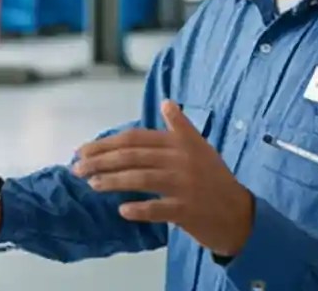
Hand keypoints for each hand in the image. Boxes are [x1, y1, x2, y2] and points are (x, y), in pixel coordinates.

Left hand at [71, 100, 254, 256]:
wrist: (240, 215)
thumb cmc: (214, 180)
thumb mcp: (201, 148)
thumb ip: (181, 127)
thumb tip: (167, 102)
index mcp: (180, 143)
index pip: (135, 138)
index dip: (106, 143)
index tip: (82, 150)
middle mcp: (181, 160)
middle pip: (133, 156)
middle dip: (101, 160)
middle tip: (77, 168)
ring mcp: (185, 185)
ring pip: (142, 179)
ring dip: (114, 181)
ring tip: (92, 184)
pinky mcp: (188, 210)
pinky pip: (160, 208)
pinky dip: (140, 209)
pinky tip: (122, 210)